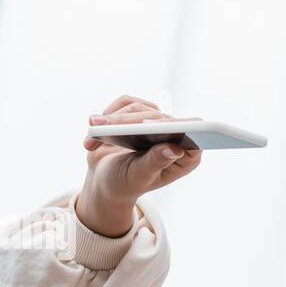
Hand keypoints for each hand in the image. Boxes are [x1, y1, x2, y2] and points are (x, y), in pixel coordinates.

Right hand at [76, 95, 202, 236]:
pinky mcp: (139, 114)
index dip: (173, 128)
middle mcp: (175, 136)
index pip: (192, 136)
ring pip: (138, 108)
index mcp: (186, 158)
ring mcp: (156, 123)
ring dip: (112, 120)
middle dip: (126, 123)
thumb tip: (176, 149)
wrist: (106, 179)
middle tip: (105, 126)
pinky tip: (94, 130)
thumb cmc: (126, 183)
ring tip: (93, 130)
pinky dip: (107, 115)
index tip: (148, 126)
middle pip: (157, 119)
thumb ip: (156, 162)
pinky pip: (126, 103)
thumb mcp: (140, 176)